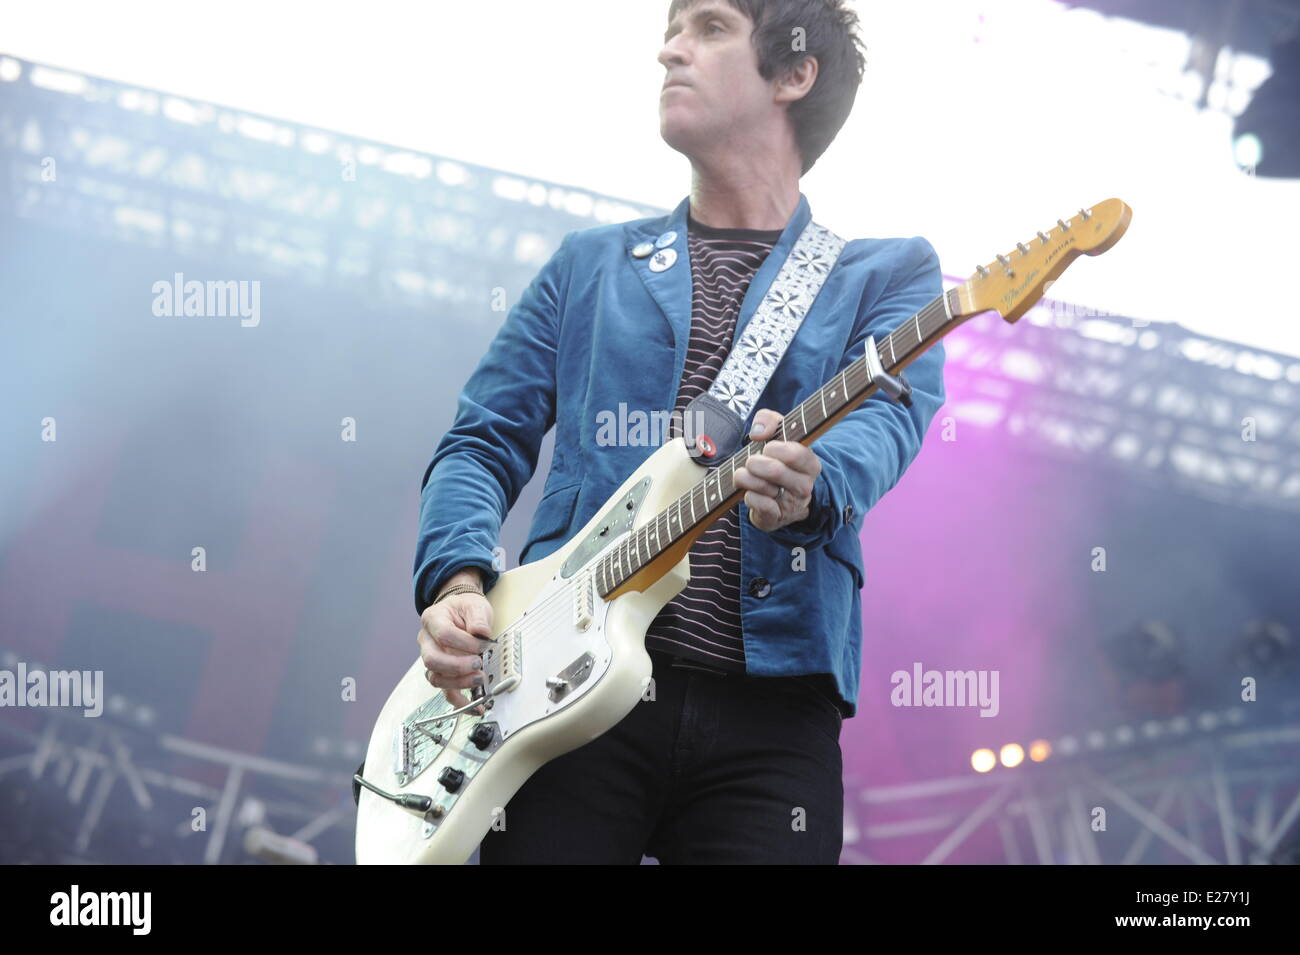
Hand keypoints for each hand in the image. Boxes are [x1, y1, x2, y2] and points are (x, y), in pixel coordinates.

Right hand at [417, 571, 494, 715]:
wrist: (460, 613)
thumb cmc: (465, 609)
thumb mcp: (474, 605)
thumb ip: (478, 618)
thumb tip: (481, 633)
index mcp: (432, 620)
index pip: (443, 634)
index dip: (464, 643)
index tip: (482, 644)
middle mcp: (426, 641)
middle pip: (432, 660)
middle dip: (457, 666)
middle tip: (478, 663)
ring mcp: (432, 658)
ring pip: (436, 678)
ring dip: (459, 683)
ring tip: (479, 679)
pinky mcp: (442, 673)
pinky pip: (446, 691)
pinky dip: (460, 702)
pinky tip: (475, 706)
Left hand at [734, 409, 821, 532]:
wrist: (782, 498)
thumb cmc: (779, 460)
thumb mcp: (778, 433)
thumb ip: (769, 420)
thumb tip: (757, 433)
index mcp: (810, 463)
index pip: (796, 454)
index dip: (775, 449)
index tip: (767, 447)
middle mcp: (805, 485)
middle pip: (775, 470)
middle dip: (755, 462)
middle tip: (750, 462)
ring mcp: (792, 504)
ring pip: (763, 487)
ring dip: (745, 478)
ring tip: (743, 475)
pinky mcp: (776, 518)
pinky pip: (759, 505)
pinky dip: (748, 496)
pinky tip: (749, 493)